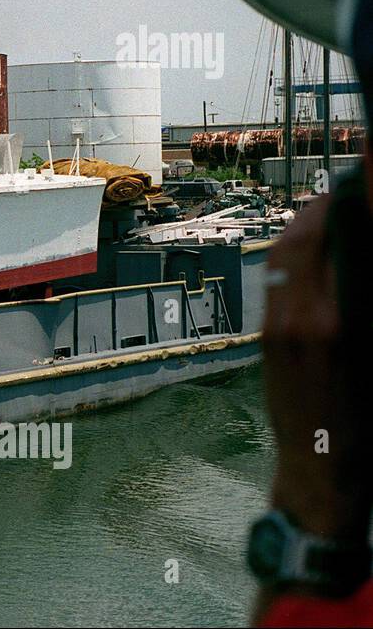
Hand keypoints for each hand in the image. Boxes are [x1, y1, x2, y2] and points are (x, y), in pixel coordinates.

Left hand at [261, 193, 372, 542]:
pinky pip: (276, 275)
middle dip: (334, 202)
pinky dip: (295, 249)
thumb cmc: (367, 419)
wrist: (322, 469)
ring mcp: (279, 325)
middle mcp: (305, 319)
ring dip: (310, 222)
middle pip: (310, 235)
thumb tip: (362, 254)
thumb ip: (369, 296)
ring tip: (336, 206)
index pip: (350, 240)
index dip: (361, 195)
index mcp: (344, 324)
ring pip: (287, 251)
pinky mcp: (266, 335)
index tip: (369, 159)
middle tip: (355, 181)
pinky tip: (314, 245)